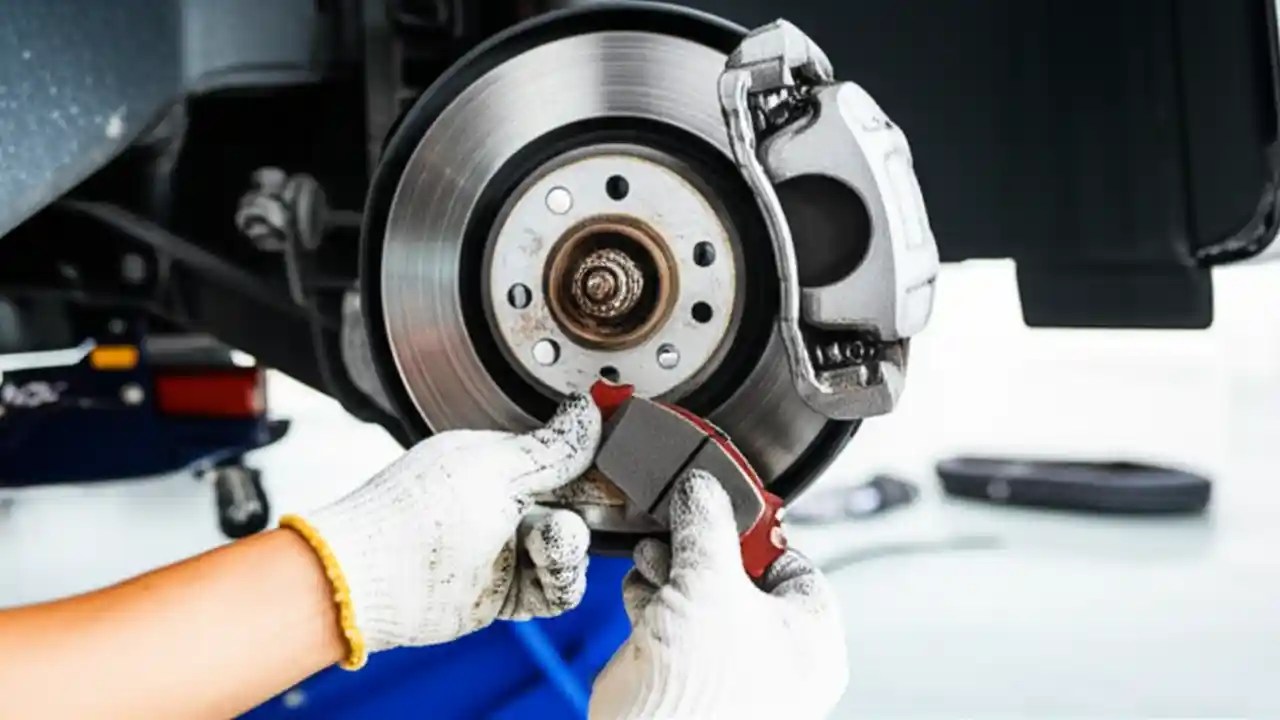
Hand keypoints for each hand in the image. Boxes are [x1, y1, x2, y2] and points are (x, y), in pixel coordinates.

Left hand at [284, 394, 600, 667]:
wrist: (373, 579)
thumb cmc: (419, 513)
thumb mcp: (497, 467)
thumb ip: (554, 447)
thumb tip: (590, 408)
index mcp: (498, 462)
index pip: (565, 459)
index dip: (597, 465)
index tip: (621, 468)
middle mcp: (504, 506)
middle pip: (578, 507)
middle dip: (585, 510)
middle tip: (574, 509)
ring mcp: (505, 551)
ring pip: (573, 550)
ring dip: (566, 547)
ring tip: (539, 542)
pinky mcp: (506, 595)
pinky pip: (559, 589)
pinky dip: (560, 579)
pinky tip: (542, 569)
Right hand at [589, 471, 847, 718]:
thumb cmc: (704, 688)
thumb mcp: (710, 580)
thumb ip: (707, 524)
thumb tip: (703, 490)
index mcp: (809, 638)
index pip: (795, 563)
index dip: (758, 533)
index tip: (728, 507)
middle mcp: (775, 655)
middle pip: (742, 576)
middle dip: (703, 549)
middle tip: (683, 527)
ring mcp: (727, 668)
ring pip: (703, 596)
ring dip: (673, 569)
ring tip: (654, 556)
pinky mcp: (685, 675)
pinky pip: (674, 623)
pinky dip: (654, 599)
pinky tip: (642, 590)